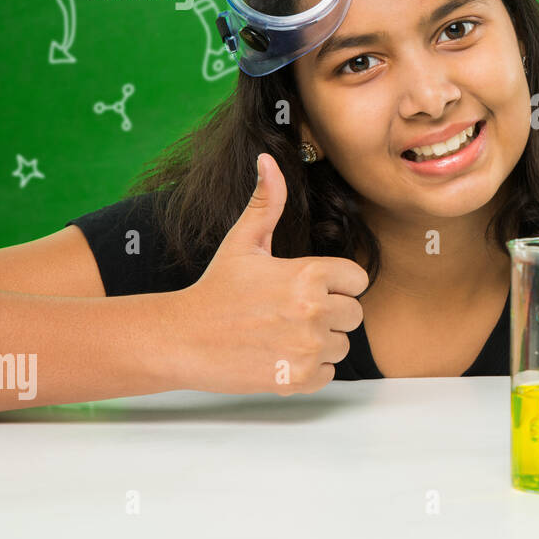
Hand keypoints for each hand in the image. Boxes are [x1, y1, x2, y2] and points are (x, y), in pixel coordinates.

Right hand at [170, 152, 368, 394]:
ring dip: (319, 343)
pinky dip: (308, 371)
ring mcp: (307, 347)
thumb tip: (267, 159)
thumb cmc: (215, 290)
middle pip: (354, 315)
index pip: (358, 281)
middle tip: (290, 313)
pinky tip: (279, 356)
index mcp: (310, 274)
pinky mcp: (297, 379)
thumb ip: (266, 202)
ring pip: (341, 345)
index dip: (336, 285)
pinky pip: (327, 374)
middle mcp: (314, 310)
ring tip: (282, 334)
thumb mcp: (242, 242)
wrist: (181, 339)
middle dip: (330, 315)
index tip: (308, 289)